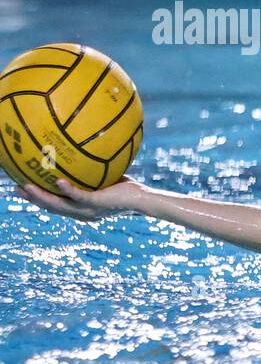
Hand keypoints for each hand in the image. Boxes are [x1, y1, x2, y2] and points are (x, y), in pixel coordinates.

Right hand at [12, 176, 144, 221]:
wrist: (143, 200)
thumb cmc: (126, 189)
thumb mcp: (104, 179)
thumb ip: (91, 171)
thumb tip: (81, 151)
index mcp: (80, 208)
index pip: (54, 205)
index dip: (36, 199)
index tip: (21, 189)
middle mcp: (81, 212)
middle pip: (51, 207)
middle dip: (32, 199)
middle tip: (15, 188)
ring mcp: (88, 210)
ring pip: (59, 205)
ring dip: (42, 196)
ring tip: (27, 186)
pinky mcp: (97, 204)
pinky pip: (80, 197)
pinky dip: (68, 190)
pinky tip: (58, 181)